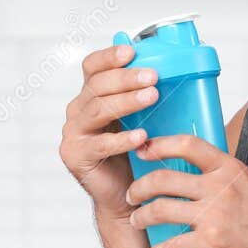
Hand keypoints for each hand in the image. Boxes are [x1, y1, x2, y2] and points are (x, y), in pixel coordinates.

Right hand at [58, 43, 157, 219]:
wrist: (126, 196)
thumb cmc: (136, 155)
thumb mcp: (140, 119)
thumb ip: (144, 97)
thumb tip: (174, 69)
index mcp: (90, 96)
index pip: (92, 67)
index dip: (109, 57)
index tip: (131, 51)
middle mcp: (77, 111)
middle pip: (96, 86)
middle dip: (126, 78)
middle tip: (153, 77)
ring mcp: (73, 134)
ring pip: (97, 110)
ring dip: (126, 102)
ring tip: (152, 97)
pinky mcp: (76, 156)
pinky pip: (100, 144)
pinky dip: (122, 140)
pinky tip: (141, 136)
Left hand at [126, 134, 247, 247]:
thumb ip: (222, 176)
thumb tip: (189, 167)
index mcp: (230, 169)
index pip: (188, 144)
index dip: (159, 145)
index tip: (143, 151)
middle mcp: (221, 187)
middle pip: (164, 178)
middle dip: (140, 187)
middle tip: (133, 195)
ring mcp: (215, 215)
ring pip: (161, 210)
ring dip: (141, 217)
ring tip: (137, 221)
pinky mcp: (210, 243)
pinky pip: (171, 247)